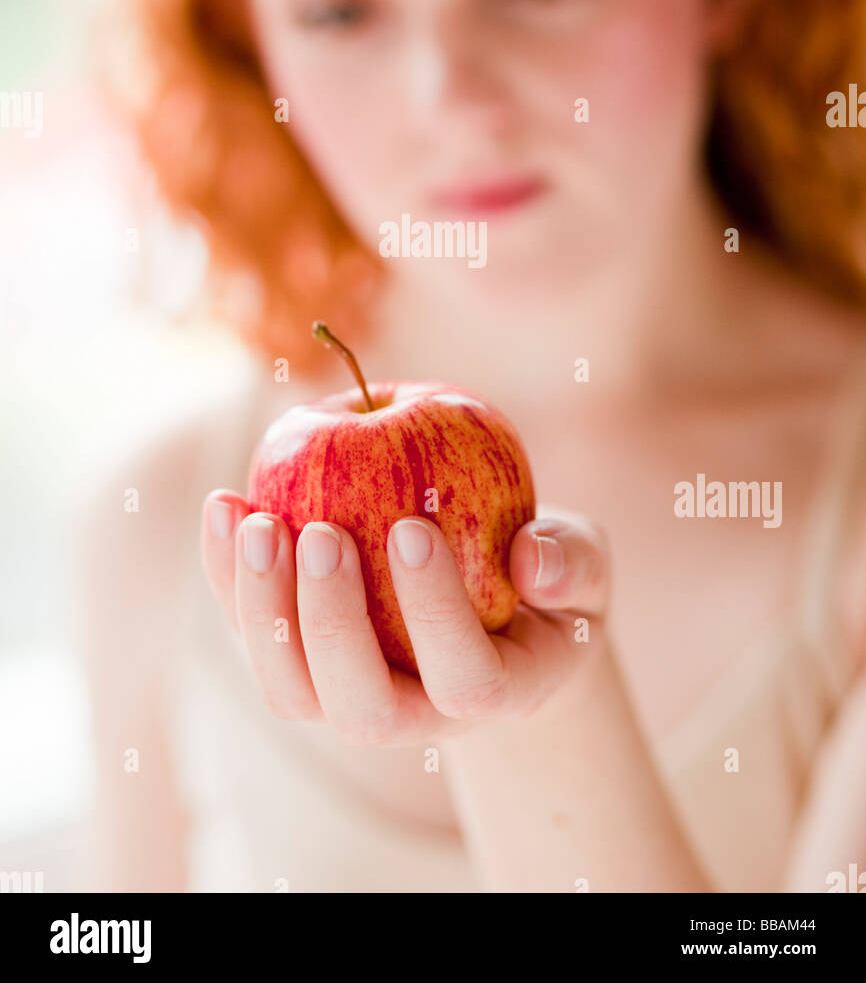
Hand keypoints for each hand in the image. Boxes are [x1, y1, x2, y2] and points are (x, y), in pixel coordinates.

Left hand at [201, 493, 609, 747]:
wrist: (493, 610)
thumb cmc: (546, 583)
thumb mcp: (583, 565)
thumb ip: (572, 561)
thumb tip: (532, 557)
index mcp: (493, 692)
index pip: (465, 676)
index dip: (436, 612)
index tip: (415, 527)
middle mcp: (414, 715)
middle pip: (358, 704)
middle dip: (330, 622)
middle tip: (320, 531)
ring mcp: (348, 696)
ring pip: (291, 688)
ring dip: (261, 609)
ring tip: (254, 519)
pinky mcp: (301, 662)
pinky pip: (255, 634)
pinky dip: (228, 578)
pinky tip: (225, 505)